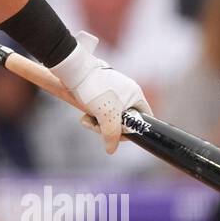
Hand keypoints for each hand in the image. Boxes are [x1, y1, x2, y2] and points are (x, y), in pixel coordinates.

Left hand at [49, 31, 153, 153]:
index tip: (120, 134)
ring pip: (109, 118)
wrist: (74, 71)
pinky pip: (99, 111)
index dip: (135, 130)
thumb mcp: (107, 115)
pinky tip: (84, 116)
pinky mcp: (99, 93)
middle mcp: (126, 93)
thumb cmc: (94, 89)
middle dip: (110, 128)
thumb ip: (112, 135)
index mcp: (136, 95)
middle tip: (99, 127)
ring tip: (88, 120)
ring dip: (98, 123)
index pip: (145, 118)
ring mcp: (112, 93)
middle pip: (124, 121)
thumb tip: (111, 149)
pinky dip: (92, 116)